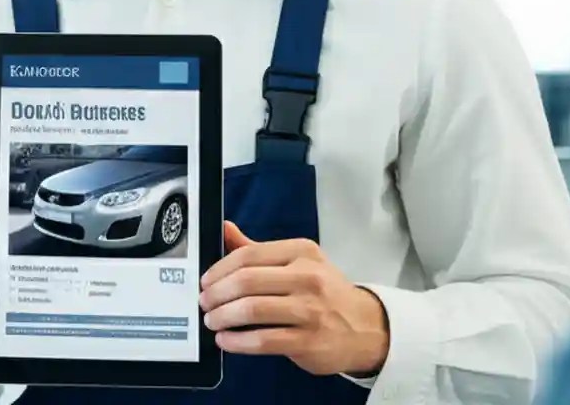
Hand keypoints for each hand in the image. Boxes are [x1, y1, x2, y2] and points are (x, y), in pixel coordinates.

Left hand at [199, 222, 389, 376]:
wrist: (365, 327)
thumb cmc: (324, 292)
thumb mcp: (298, 261)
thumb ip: (258, 249)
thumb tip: (224, 228)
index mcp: (301, 251)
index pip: (248, 255)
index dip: (219, 269)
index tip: (205, 281)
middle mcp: (307, 277)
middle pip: (246, 281)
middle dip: (216, 294)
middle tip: (204, 303)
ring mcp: (310, 310)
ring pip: (251, 310)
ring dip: (222, 317)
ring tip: (212, 321)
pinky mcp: (309, 341)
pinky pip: (262, 340)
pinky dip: (236, 341)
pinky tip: (225, 340)